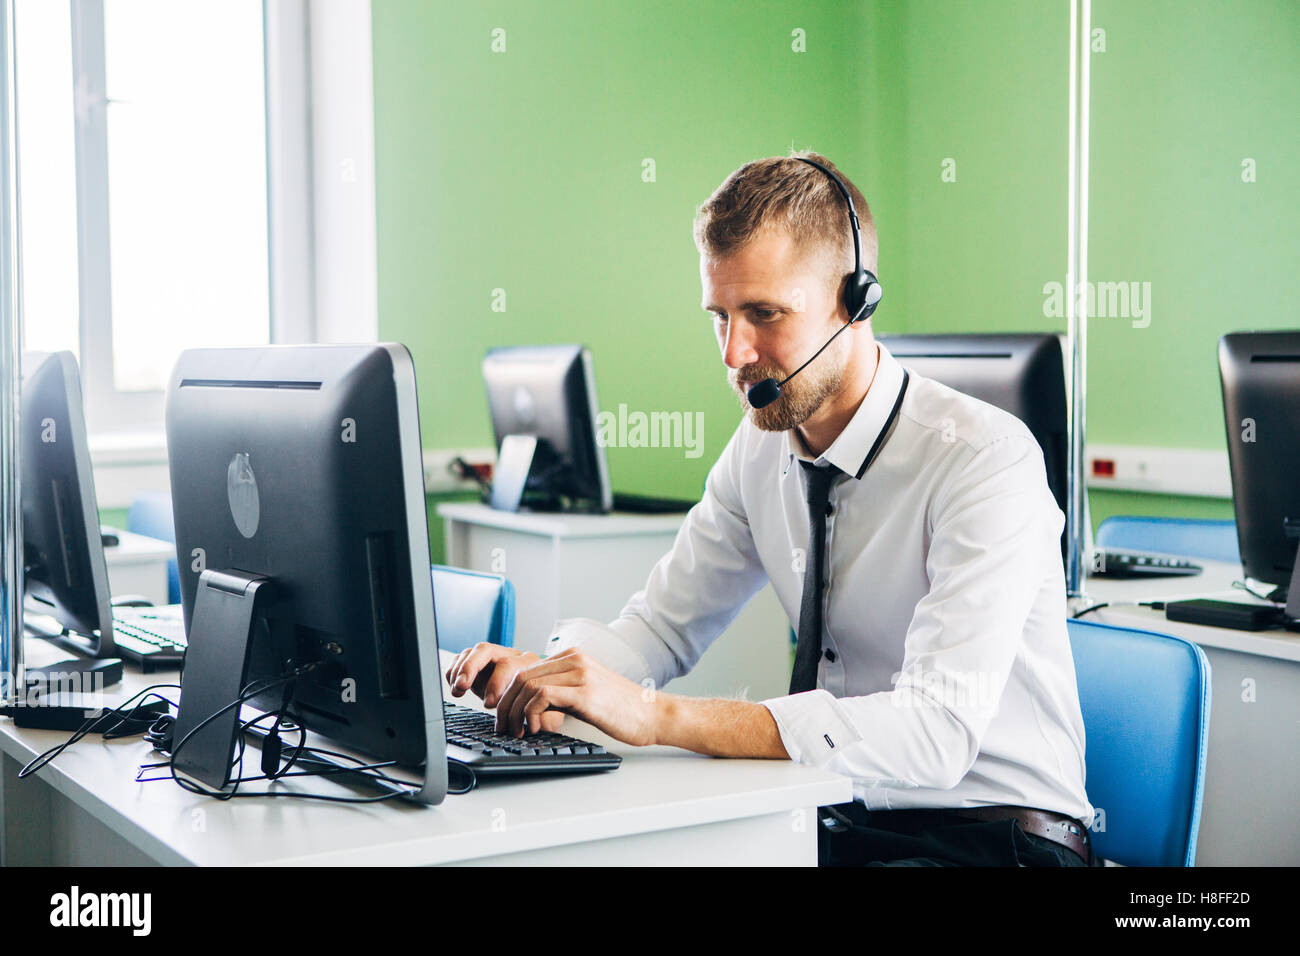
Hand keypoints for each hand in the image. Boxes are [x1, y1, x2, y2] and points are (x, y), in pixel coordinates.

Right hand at [444, 643, 565, 732]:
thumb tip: (538, 722)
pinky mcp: (480, 665)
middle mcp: (509, 656)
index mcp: (528, 665)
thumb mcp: (551, 711)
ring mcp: (493, 658)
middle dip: (470, 668)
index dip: (496, 683)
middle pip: (486, 650)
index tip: (490, 704)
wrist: (543, 695)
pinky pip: (462, 660)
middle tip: (462, 686)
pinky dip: (454, 671)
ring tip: (457, 690)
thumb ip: (545, 716)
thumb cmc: (547, 704)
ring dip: (460, 670)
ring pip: (472, 653)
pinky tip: (455, 687)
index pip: (508, 665)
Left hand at [494, 648, 658, 746]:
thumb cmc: (621, 710)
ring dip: (515, 712)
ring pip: (528, 684)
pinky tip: (534, 728)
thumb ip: (560, 693)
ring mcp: (580, 673)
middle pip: (521, 676)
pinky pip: (543, 695)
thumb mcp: (584, 694)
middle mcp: (575, 659)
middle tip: (504, 729)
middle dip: (505, 706)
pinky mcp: (585, 692)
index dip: (508, 696)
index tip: (505, 719)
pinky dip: (530, 713)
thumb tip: (530, 709)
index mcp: (573, 657)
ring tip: (517, 732)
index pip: (526, 670)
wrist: (653, 715)